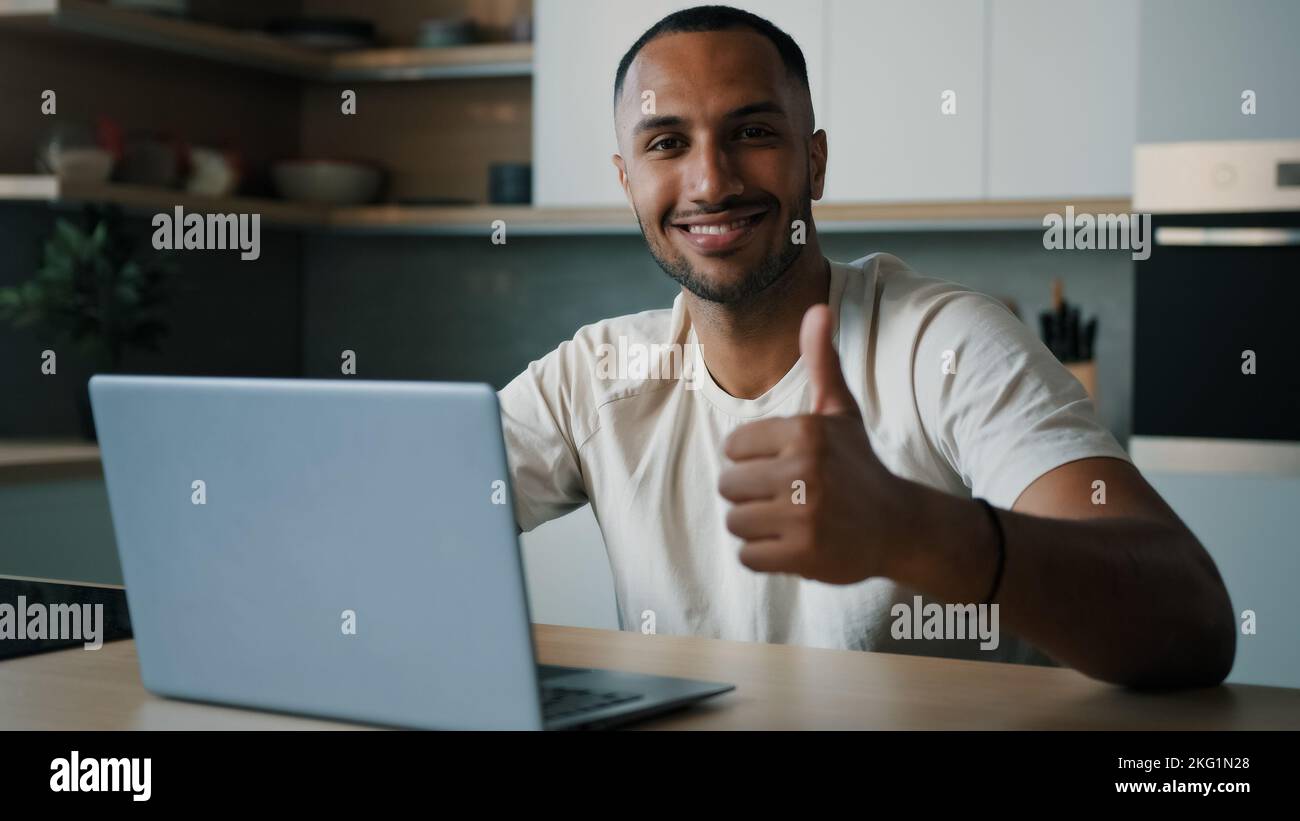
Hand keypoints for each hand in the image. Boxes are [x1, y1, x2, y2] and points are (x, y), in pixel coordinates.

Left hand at [718, 304, 908, 583]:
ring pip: (736, 521)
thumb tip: (817, 307)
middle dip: (752, 496)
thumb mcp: (840, 411)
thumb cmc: (858, 465)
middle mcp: (804, 470)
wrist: (899, 526)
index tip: (785, 466)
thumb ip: (822, 362)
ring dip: (757, 526)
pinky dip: (765, 556)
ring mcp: (804, 514)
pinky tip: (794, 544)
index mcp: (804, 431)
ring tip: (791, 520)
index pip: (732, 448)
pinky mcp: (803, 553)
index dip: (752, 461)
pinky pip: (748, 556)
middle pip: (729, 486)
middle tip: (789, 497)